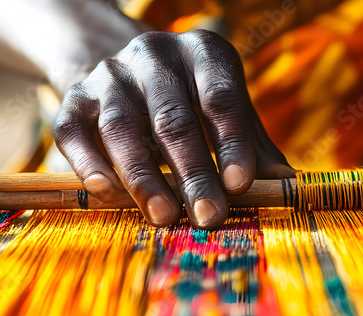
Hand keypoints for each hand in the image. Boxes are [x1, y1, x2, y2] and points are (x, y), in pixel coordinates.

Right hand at [55, 30, 294, 228]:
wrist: (129, 74)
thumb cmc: (195, 101)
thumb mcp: (230, 114)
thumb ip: (256, 148)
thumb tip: (289, 187)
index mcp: (204, 52)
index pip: (221, 96)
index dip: (232, 141)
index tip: (241, 184)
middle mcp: (155, 54)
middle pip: (174, 117)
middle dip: (193, 171)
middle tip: (208, 216)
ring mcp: (111, 73)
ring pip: (123, 126)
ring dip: (143, 176)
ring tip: (163, 216)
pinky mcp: (74, 96)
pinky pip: (74, 130)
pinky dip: (89, 163)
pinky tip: (108, 194)